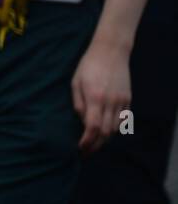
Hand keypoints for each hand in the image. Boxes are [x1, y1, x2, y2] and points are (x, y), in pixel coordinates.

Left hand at [72, 38, 130, 154]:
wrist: (111, 52)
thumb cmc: (88, 65)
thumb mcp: (76, 82)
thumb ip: (78, 103)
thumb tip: (81, 121)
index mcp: (95, 98)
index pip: (93, 127)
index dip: (87, 141)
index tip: (80, 148)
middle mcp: (110, 102)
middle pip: (106, 132)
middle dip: (96, 144)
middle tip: (86, 151)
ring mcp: (122, 101)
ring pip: (116, 128)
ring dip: (105, 138)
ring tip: (95, 143)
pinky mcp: (128, 99)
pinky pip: (123, 120)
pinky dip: (115, 128)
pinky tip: (106, 131)